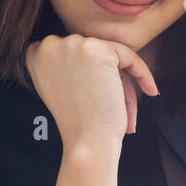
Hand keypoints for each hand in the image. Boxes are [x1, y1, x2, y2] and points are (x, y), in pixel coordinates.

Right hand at [24, 34, 159, 145]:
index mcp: (35, 55)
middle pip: (93, 55)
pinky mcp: (96, 49)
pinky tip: (150, 90)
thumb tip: (95, 52)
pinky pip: (128, 55)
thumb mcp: (63, 87)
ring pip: (110, 56)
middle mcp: (48, 45)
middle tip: (118, 108)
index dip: (90, 73)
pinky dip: (142, 73)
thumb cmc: (78, 122)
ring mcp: (71, 44)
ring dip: (123, 84)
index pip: (72, 54)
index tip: (100, 94)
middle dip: (110, 80)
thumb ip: (70, 65)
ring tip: (126, 111)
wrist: (86, 141)